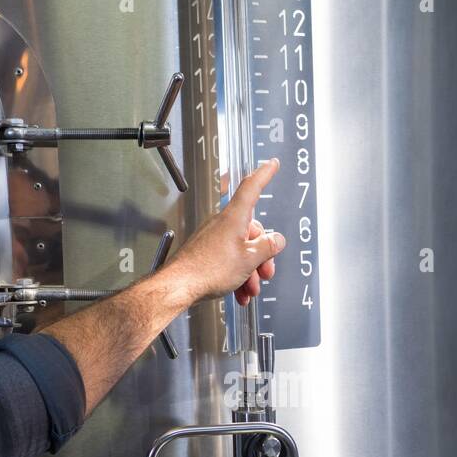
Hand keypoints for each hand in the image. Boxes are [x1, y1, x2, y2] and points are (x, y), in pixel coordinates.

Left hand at [163, 159, 285, 305]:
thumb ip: (267, 247)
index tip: (272, 164)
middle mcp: (223, 223)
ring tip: (250, 289)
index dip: (264, 174)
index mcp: (235, 217)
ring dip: (250, 271)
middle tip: (266, 272)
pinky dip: (237, 275)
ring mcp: (214, 237)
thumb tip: (276, 239)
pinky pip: (229, 259)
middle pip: (252, 231)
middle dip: (262, 255)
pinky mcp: (207, 251)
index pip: (252, 188)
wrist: (180, 285)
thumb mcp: (249, 259)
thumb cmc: (208, 270)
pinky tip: (239, 292)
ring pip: (242, 250)